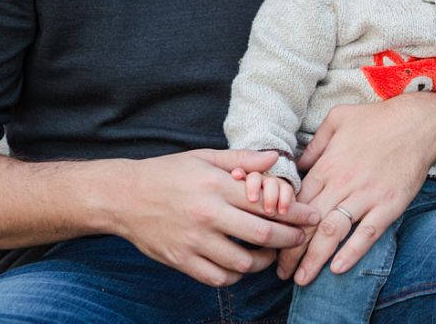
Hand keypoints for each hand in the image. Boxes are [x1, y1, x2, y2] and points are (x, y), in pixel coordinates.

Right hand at [111, 149, 318, 286]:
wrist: (123, 197)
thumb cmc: (168, 173)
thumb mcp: (204, 158)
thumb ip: (242, 160)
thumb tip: (276, 158)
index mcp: (216, 186)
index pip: (266, 201)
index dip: (295, 211)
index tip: (312, 215)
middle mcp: (207, 215)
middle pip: (262, 234)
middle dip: (289, 238)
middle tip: (301, 238)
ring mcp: (193, 241)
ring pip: (243, 262)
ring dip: (264, 261)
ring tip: (273, 254)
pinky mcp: (181, 260)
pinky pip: (218, 278)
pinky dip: (235, 276)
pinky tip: (242, 266)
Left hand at [275, 98, 435, 285]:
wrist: (419, 123)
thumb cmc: (377, 119)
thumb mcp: (337, 119)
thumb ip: (314, 144)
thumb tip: (297, 165)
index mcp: (327, 165)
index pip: (296, 203)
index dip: (281, 226)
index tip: (273, 243)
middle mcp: (343, 183)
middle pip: (309, 223)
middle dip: (291, 251)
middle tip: (280, 272)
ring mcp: (366, 195)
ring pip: (333, 232)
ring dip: (314, 259)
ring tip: (301, 279)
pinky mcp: (389, 205)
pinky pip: (367, 234)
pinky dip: (352, 253)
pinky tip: (337, 269)